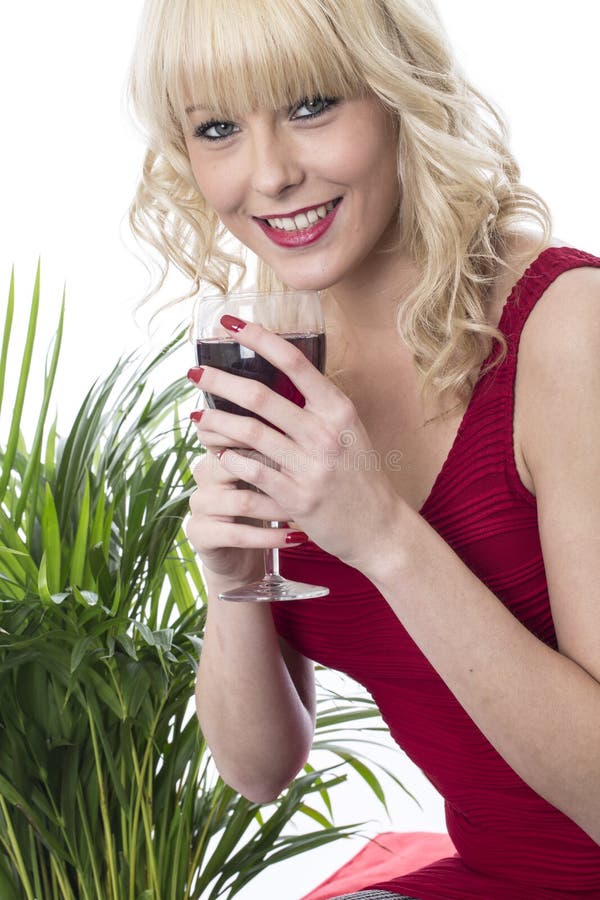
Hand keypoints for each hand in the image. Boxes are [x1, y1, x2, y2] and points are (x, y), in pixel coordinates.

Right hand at [186, 449, 307, 586]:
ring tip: (303, 512)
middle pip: (238, 463)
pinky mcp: (200, 534)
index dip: (269, 440)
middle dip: (276, 472)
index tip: (302, 447)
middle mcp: (204, 475)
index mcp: (218, 453)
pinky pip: (238, 534)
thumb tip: (308, 425)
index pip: (238, 436)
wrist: (238, 556)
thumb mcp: (265, 478)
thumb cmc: (258, 508)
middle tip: (308, 478)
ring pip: (243, 502)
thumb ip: (274, 453)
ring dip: (277, 508)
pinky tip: (295, 537)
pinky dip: (270, 536)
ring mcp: (200, 505)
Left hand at [187, 318, 401, 575]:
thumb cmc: (359, 476)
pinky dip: (230, 459)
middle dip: (220, 380)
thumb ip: (315, 408)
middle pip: (260, 396)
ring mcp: (311, 466)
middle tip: (195, 373)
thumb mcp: (347, 432)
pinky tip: (217, 453)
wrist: (380, 528)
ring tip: (198, 415)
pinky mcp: (298, 498)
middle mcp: (325, 433)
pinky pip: (252, 471)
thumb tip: (272, 380)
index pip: (294, 362)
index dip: (258, 338)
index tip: (230, 324)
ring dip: (216, 422)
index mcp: (338, 409)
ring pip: (249, 433)